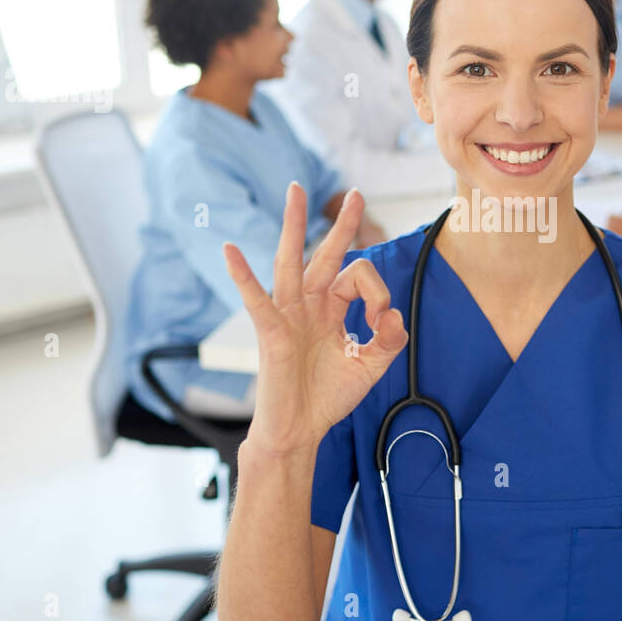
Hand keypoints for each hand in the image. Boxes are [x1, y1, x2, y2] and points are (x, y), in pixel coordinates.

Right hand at [222, 183, 407, 454]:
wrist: (300, 430)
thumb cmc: (327, 397)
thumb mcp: (370, 366)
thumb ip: (389, 339)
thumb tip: (392, 314)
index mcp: (331, 308)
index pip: (359, 278)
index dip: (378, 294)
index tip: (380, 322)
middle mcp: (309, 304)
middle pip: (325, 253)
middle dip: (343, 224)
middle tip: (358, 194)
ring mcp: (288, 314)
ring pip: (290, 260)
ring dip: (293, 224)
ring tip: (295, 190)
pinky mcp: (271, 331)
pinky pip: (256, 299)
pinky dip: (242, 275)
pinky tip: (229, 250)